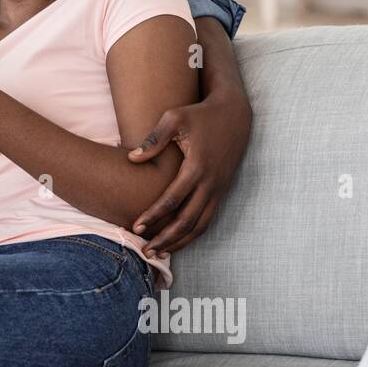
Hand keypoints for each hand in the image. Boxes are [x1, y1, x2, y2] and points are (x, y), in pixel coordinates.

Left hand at [126, 90, 251, 255]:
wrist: (235, 113)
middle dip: (166, 238)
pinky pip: (208, 219)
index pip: (173, 199)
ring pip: (200, 225)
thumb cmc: (199, 113)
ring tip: (158, 253)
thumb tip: (132, 159)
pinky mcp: (222, 190)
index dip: (154, 215)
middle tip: (145, 252)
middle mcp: (211, 182)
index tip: (136, 227)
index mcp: (197, 166)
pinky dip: (192, 233)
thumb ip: (154, 139)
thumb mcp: (175, 118)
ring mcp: (219, 189)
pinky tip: (176, 241)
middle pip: (188, 220)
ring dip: (180, 241)